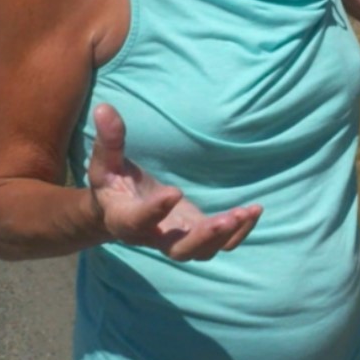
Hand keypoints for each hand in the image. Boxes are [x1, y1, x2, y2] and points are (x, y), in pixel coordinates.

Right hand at [86, 103, 259, 260]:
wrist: (119, 209)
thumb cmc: (112, 182)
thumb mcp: (106, 162)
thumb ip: (109, 141)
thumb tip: (105, 108)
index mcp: (125, 219)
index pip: (138, 221)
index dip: (155, 211)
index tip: (175, 192)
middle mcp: (153, 236)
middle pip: (179, 251)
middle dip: (204, 237)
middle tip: (226, 219)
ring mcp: (177, 239)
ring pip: (204, 251)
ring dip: (227, 235)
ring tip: (247, 212)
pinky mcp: (196, 234)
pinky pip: (220, 243)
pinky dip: (239, 231)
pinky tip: (254, 210)